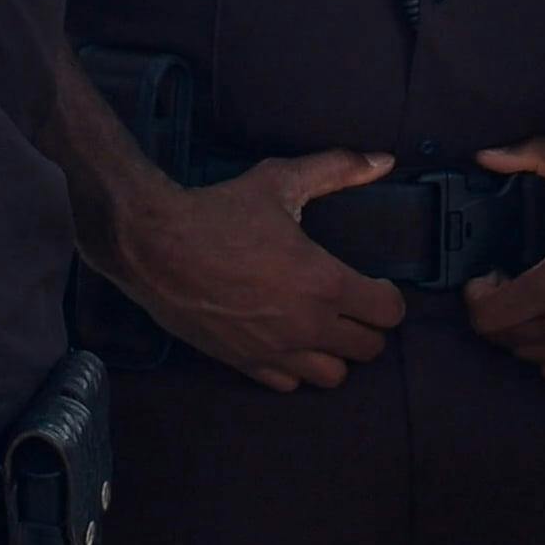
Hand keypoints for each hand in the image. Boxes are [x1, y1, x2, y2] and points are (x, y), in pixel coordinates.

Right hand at [106, 152, 409, 394]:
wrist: (155, 245)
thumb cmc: (220, 211)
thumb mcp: (281, 180)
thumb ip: (337, 170)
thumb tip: (385, 161)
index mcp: (324, 283)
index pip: (388, 312)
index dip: (389, 296)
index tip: (377, 283)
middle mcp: (307, 326)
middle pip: (369, 349)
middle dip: (368, 325)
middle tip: (353, 304)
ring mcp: (276, 351)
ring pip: (333, 376)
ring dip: (336, 353)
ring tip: (323, 327)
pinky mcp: (245, 364)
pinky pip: (289, 383)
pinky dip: (296, 367)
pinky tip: (287, 340)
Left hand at [462, 140, 544, 379]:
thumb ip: (536, 157)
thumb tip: (488, 155)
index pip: (488, 316)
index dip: (475, 296)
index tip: (485, 275)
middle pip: (504, 339)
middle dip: (495, 310)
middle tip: (506, 282)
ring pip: (531, 356)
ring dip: (521, 331)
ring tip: (533, 298)